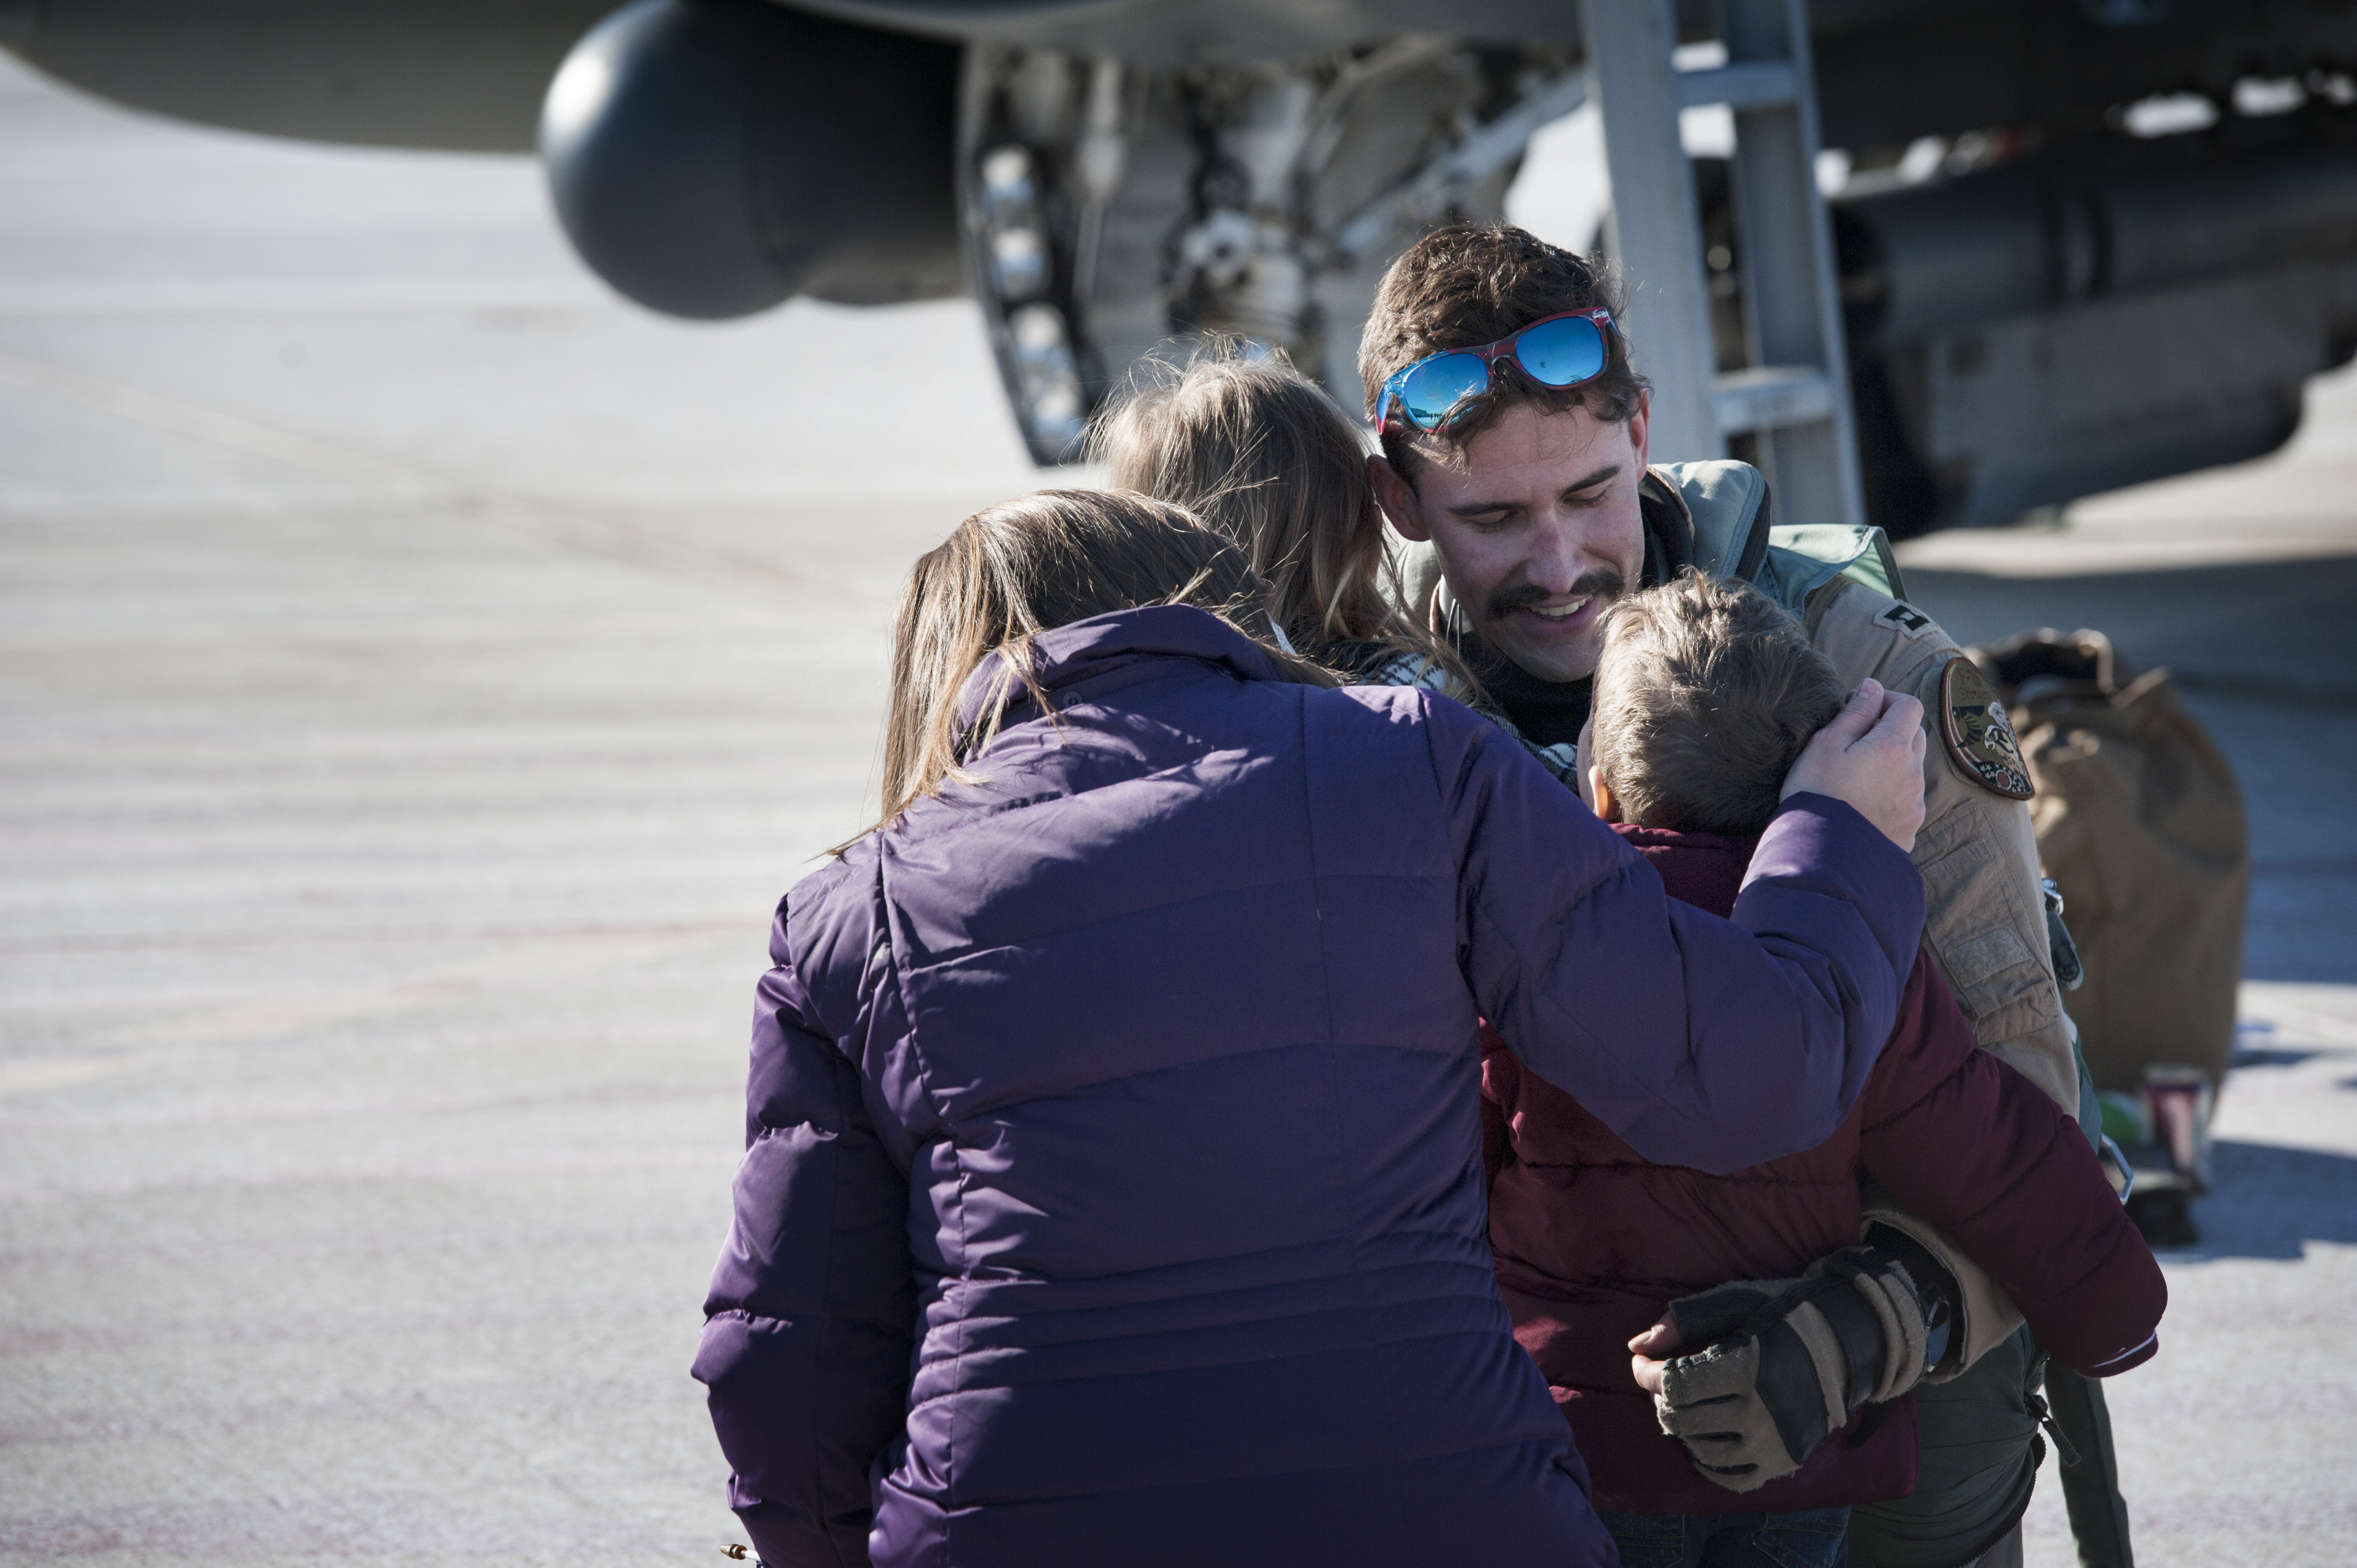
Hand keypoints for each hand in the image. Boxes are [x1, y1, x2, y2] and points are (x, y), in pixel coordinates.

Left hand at [1635, 1252, 1933, 1493]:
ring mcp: (1775, 1444)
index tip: (1641, 1360)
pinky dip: (1706, 1461)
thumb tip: (1636, 1345)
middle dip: (1659, 1397)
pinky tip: (1702, 1436)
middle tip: (1660, 1379)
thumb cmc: (1788, 1314)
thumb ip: (1685, 1321)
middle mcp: (1763, 1414)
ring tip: (1683, 1403)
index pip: (1676, 1384)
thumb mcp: (1737, 1302)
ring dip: (1679, 1426)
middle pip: (1681, 1418)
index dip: (1647, 1372)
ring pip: (1699, 1449)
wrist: (1850, 1343)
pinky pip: (1730, 1477)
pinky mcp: (1784, 1463)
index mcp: (1750, 1369)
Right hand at [1781, 678, 1926, 851]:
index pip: (1908, 705)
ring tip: (1856, 775)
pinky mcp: (1910, 828)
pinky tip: (1862, 802)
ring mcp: (1914, 803)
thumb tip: (1872, 687)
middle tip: (1855, 738)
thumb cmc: (1816, 794)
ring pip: (1912, 767)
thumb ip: (1854, 713)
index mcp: (1893, 747)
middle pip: (1915, 734)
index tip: (1859, 707)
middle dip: (1890, 727)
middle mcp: (1912, 773)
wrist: (1820, 858)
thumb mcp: (1825, 745)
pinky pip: (1907, 797)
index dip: (1886, 698)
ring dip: (1891, 760)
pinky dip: (1892, 790)